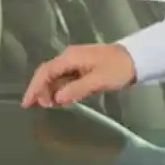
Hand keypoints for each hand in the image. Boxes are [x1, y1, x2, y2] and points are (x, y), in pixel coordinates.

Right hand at [21, 43, 136, 108]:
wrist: (136, 59)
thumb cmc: (117, 69)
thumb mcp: (98, 81)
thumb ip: (76, 89)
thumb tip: (57, 98)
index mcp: (71, 57)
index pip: (46, 72)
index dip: (35, 87)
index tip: (27, 103)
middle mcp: (70, 57)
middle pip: (47, 73)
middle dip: (40, 89)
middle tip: (38, 107)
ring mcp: (76, 61)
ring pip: (56, 75)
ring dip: (50, 90)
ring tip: (50, 106)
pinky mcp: (83, 66)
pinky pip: (65, 77)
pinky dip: (60, 88)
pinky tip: (61, 98)